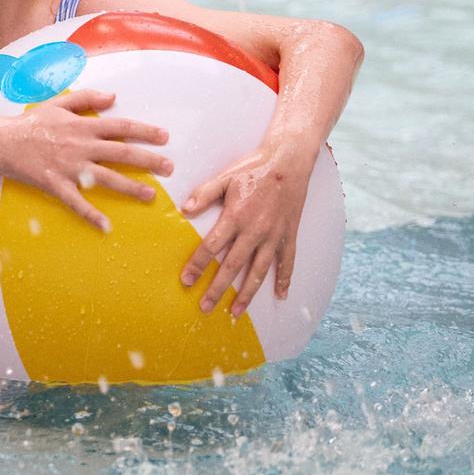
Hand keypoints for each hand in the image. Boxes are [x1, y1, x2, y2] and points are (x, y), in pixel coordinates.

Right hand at [0, 91, 171, 233]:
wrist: (0, 141)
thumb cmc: (30, 122)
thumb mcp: (58, 103)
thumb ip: (86, 98)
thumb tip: (113, 97)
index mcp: (82, 126)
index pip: (121, 127)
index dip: (144, 131)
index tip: (164, 137)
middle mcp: (80, 146)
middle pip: (121, 153)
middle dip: (148, 160)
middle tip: (169, 167)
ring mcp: (68, 166)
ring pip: (106, 178)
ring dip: (131, 187)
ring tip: (151, 195)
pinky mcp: (55, 184)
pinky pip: (76, 202)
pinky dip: (91, 215)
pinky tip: (106, 226)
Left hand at [178, 142, 314, 314]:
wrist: (289, 161)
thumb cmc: (253, 168)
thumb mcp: (225, 176)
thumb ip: (204, 193)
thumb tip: (184, 209)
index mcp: (235, 217)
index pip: (210, 247)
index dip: (197, 265)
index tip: (186, 281)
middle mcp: (254, 231)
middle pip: (232, 267)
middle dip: (217, 289)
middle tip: (204, 308)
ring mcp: (274, 236)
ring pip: (259, 272)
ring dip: (246, 294)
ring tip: (235, 312)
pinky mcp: (288, 235)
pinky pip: (287, 262)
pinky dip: (284, 280)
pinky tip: (280, 296)